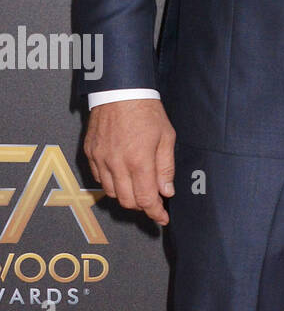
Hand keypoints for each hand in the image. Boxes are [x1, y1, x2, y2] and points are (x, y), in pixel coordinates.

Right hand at [84, 100, 176, 225]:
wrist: (120, 92)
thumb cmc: (147, 111)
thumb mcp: (166, 136)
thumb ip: (166, 167)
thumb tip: (167, 192)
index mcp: (138, 161)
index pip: (146, 198)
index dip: (155, 212)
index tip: (162, 218)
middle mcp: (116, 164)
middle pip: (127, 201)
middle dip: (142, 205)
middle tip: (153, 200)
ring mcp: (100, 160)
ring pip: (112, 193)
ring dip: (127, 195)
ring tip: (139, 186)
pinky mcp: (90, 155)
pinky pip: (100, 179)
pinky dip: (113, 183)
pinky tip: (123, 174)